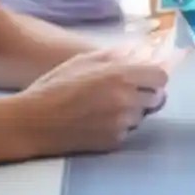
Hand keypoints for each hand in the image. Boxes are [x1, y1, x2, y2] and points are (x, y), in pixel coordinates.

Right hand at [20, 43, 177, 156]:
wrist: (34, 122)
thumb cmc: (55, 86)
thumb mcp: (83, 61)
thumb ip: (114, 55)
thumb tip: (137, 52)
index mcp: (121, 75)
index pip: (161, 76)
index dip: (154, 76)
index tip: (144, 77)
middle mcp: (127, 100)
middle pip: (157, 97)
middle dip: (146, 93)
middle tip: (128, 91)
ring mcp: (122, 123)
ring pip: (142, 115)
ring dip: (133, 111)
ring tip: (107, 107)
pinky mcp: (114, 141)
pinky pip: (127, 131)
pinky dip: (119, 126)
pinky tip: (98, 121)